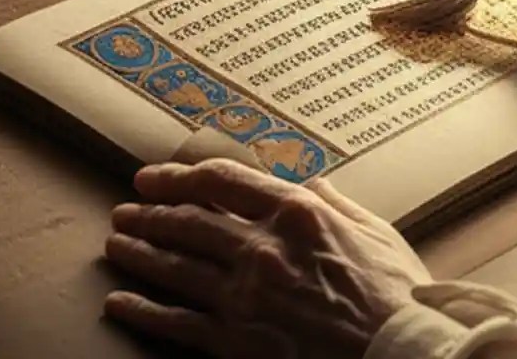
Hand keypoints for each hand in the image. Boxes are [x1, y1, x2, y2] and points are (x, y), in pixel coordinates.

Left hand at [101, 159, 430, 357]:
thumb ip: (336, 203)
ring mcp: (245, 296)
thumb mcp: (376, 232)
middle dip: (149, 213)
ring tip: (115, 245)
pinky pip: (176, 322)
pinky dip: (143, 310)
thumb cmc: (397, 297)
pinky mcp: (236, 342)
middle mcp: (263, 248)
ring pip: (174, 266)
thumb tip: (311, 181)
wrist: (401, 357)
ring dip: (139, 253)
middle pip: (188, 221)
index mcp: (297, 212)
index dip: (178, 176)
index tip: (154, 177)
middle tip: (125, 210)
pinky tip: (119, 303)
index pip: (221, 180)